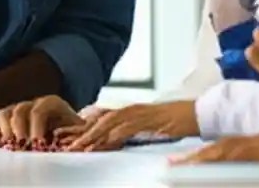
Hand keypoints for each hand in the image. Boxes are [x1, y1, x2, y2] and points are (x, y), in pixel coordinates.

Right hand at [0, 95, 83, 149]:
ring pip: (5, 113)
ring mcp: (20, 111)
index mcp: (51, 103)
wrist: (71, 131)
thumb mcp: (79, 129)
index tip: (38, 145)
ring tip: (10, 146)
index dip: (36, 129)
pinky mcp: (10, 122)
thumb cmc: (75, 131)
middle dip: (19, 131)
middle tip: (22, 148)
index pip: (39, 111)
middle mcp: (33, 104)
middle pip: (19, 110)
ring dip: (5, 131)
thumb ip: (74, 134)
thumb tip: (68, 143)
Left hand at [58, 101, 197, 151]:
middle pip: (98, 121)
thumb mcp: (147, 129)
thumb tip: (113, 142)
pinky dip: (110, 137)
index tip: (65, 139)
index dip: (81, 129)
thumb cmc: (175, 123)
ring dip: (90, 136)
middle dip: (79, 133)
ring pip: (107, 125)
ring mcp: (137, 114)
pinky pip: (124, 129)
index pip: (99, 120)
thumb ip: (129, 133)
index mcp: (128, 112)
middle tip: (62, 144)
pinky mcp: (146, 120)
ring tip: (75, 147)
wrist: (196, 113)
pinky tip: (101, 144)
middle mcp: (129, 110)